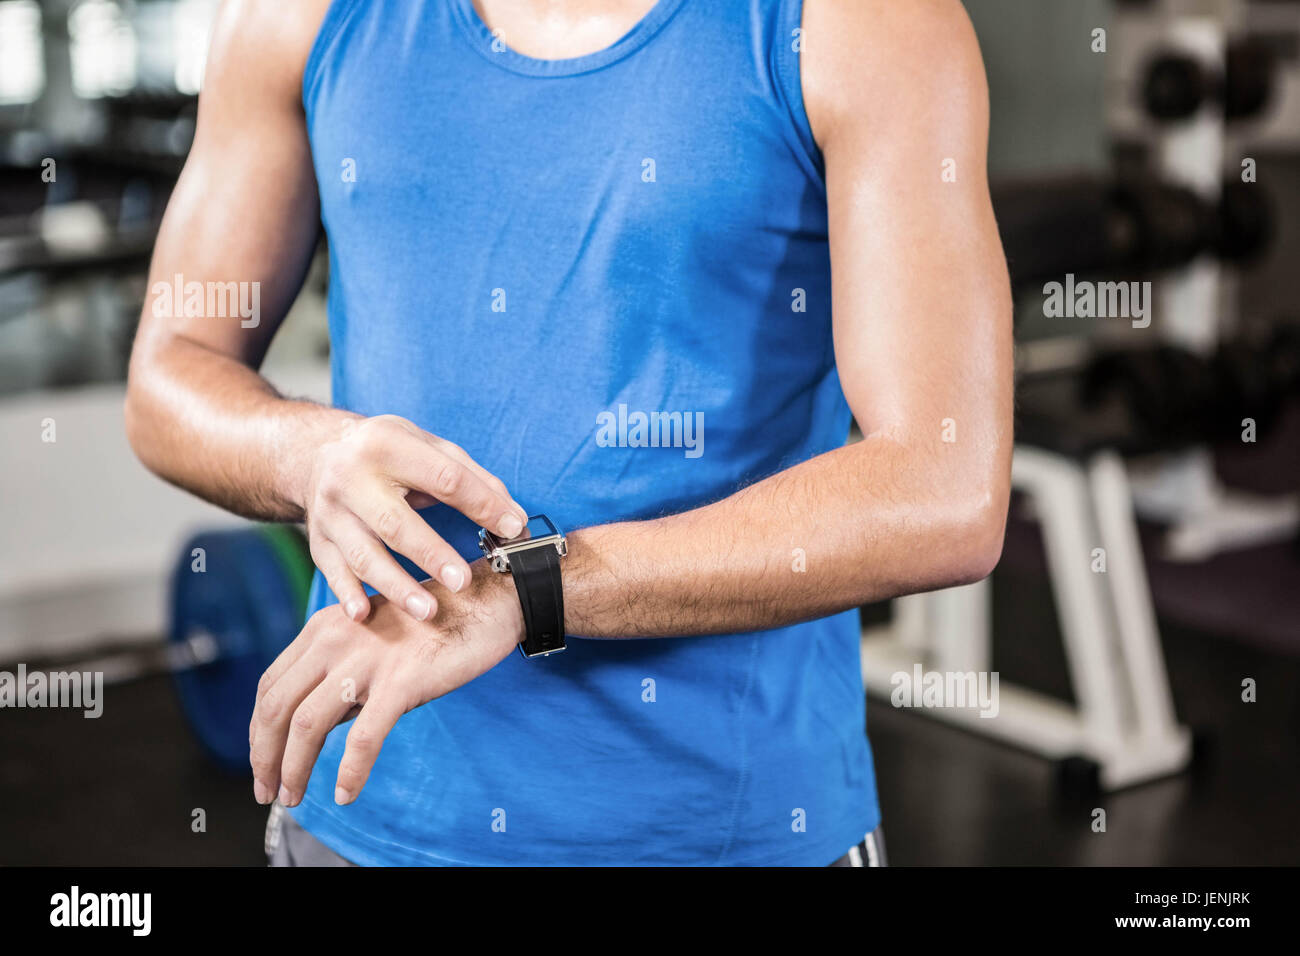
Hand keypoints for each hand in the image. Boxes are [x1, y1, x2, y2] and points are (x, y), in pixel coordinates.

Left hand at [248, 559, 522, 806]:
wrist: (483, 602)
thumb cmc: (432, 624)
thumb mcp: (371, 638)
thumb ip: (341, 672)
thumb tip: (323, 722)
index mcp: (323, 627)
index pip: (271, 686)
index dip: (258, 730)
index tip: (262, 762)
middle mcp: (335, 640)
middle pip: (276, 707)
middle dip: (264, 756)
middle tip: (266, 791)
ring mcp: (366, 660)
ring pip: (308, 725)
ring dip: (294, 769)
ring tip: (294, 797)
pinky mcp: (401, 681)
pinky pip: (363, 737)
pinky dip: (350, 771)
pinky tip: (345, 793)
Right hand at [297, 414, 526, 622]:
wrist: (319, 453)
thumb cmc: (389, 453)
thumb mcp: (429, 448)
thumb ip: (474, 479)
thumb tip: (513, 518)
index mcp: (388, 445)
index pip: (444, 478)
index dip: (481, 505)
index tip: (511, 529)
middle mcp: (351, 478)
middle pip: (395, 522)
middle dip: (431, 554)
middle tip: (462, 582)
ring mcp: (330, 512)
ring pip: (363, 555)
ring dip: (395, 586)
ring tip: (427, 611)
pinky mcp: (318, 540)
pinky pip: (333, 571)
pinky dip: (347, 594)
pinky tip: (364, 613)